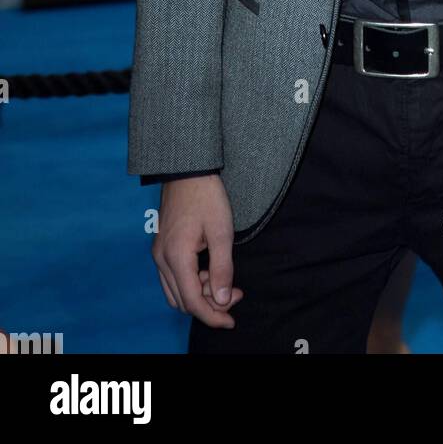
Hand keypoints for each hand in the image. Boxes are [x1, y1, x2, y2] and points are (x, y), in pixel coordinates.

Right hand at [152, 174, 243, 327]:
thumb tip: (223, 300)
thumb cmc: (207, 196)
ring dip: (200, 295)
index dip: (213, 316)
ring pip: (175, 292)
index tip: (231, 321)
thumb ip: (222, 269)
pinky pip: (172, 278)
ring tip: (225, 281)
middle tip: (235, 293)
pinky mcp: (161, 248)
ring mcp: (158, 254)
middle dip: (209, 305)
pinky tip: (210, 271)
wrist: (187, 170)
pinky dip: (191, 283)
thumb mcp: (222, 232)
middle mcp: (161, 259)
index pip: (192, 302)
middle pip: (182, 301)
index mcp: (176, 257)